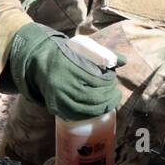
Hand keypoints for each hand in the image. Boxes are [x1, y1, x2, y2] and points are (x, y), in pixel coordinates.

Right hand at [5, 22, 119, 120]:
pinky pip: (75, 115)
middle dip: (108, 97)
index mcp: (70, 66)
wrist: (40, 62)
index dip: (108, 82)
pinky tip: (97, 109)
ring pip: (85, 109)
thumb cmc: (66, 54)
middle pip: (93, 97)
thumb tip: (124, 61)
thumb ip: (103, 54)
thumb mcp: (83, 49)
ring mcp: (58, 97)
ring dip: (102, 107)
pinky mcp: (55, 107)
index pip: (96, 79)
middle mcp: (63, 84)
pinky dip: (89, 114)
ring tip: (110, 102)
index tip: (113, 80)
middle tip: (116, 94)